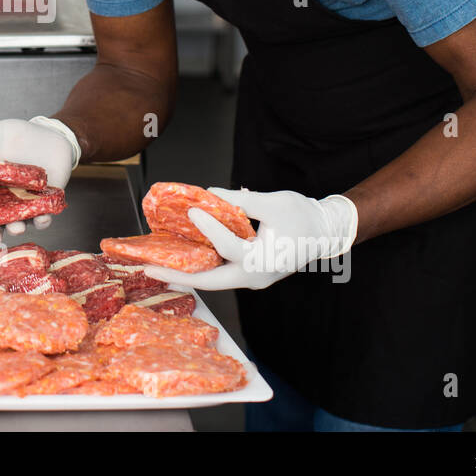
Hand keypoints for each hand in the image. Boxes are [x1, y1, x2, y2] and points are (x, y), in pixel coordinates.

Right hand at [0, 116, 80, 246]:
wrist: (48, 135)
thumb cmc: (15, 136)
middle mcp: (0, 198)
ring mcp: (21, 204)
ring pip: (15, 224)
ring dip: (15, 228)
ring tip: (17, 227)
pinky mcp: (42, 205)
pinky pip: (41, 219)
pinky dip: (42, 221)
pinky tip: (43, 217)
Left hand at [143, 188, 357, 290]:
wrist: (326, 232)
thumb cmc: (304, 216)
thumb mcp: (274, 203)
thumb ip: (241, 201)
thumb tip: (210, 194)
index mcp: (263, 261)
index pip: (227, 246)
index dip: (208, 227)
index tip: (193, 210)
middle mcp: (255, 277)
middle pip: (210, 281)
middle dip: (178, 276)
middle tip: (149, 270)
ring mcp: (252, 278)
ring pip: (214, 280)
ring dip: (187, 273)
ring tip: (158, 267)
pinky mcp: (250, 274)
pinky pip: (222, 273)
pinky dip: (202, 266)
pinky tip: (183, 257)